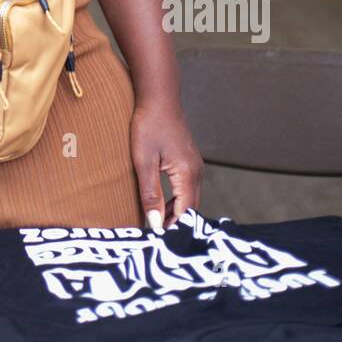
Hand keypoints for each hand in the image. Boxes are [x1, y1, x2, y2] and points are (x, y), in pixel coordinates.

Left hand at [130, 99, 203, 230]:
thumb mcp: (144, 160)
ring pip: (190, 199)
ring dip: (177, 214)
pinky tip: (161, 206)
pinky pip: (187, 188)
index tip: (161, 245)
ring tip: (159, 228)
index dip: (175, 230)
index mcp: (188, 174)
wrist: (158, 96)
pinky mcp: (188, 161)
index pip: (186, 213)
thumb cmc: (149, 125)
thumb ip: (150, 192)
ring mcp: (195, 165)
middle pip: (191, 208)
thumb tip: (154, 222)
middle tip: (159, 242)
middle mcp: (197, 172)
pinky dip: (177, 201)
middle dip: (177, 226)